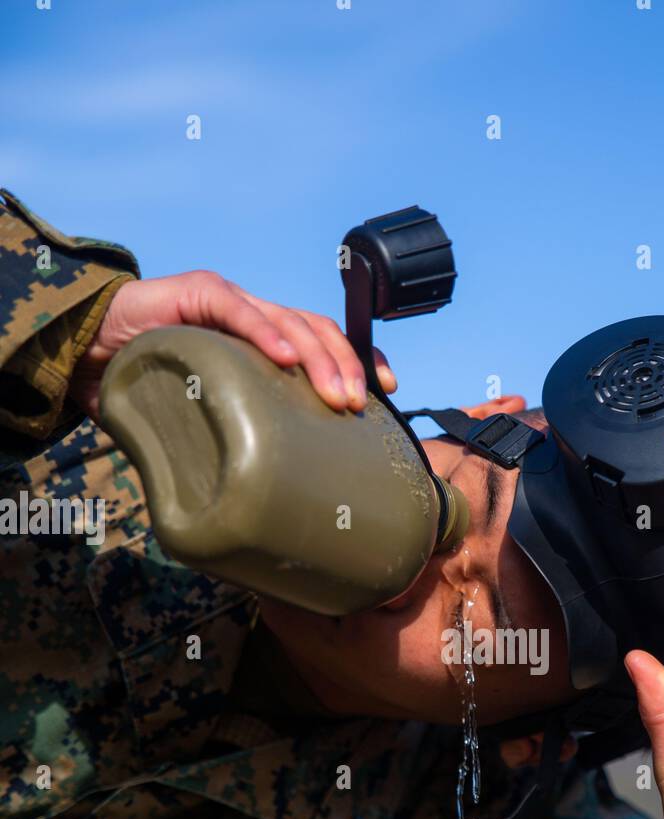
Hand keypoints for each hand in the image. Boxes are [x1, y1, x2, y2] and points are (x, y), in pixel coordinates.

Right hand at [69, 272, 396, 421]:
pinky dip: (264, 332)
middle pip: (317, 330)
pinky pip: (236, 309)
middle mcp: (254, 316)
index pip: (324, 341)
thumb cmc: (153, 385)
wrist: (87, 352)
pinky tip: (284, 356)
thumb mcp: (210, 409)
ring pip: (289, 319)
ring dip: (317, 356)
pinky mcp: (194, 294)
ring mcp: (228, 302)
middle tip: (356, 406)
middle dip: (345, 366)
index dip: (360, 359)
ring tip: (333, 392)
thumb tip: (282, 493)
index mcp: (264, 342)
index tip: (388, 389)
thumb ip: (243, 429)